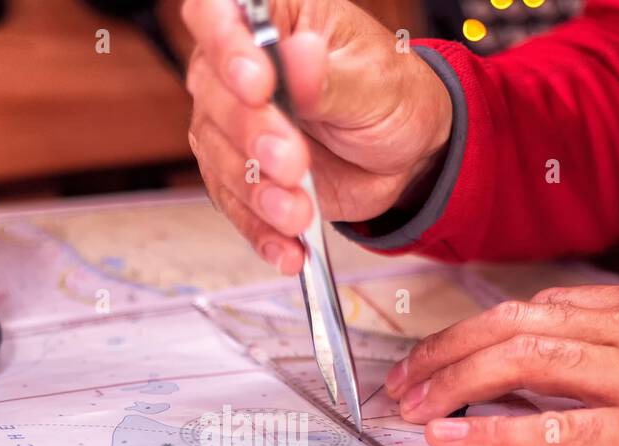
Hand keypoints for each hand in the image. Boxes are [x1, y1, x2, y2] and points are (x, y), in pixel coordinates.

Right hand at [181, 0, 451, 273]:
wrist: (405, 155)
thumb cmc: (391, 97)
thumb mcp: (375, 81)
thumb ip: (330, 78)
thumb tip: (298, 60)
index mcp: (273, 20)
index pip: (218, 14)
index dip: (226, 45)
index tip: (258, 83)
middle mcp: (240, 68)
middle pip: (213, 94)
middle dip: (251, 135)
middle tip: (293, 161)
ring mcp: (234, 125)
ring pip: (217, 157)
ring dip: (257, 191)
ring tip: (299, 210)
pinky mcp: (241, 176)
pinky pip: (236, 207)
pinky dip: (260, 232)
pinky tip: (286, 248)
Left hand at [382, 281, 618, 445]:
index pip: (541, 309)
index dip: (478, 331)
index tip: (444, 352)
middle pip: (513, 328)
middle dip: (447, 353)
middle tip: (403, 382)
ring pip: (522, 366)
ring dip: (454, 384)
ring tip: (409, 407)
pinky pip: (560, 430)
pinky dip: (497, 433)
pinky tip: (454, 440)